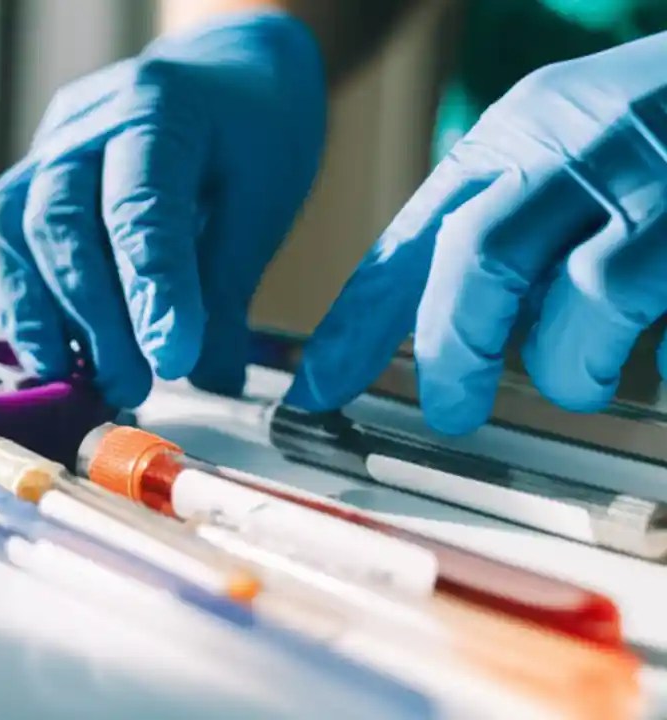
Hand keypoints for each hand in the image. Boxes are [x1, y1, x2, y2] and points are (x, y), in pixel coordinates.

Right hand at [0, 11, 324, 407]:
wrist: (218, 81)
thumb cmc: (242, 142)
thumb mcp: (259, 203)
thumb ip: (226, 288)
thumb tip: (207, 377)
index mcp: (160, 110)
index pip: (140, 203)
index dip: (152, 287)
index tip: (171, 357)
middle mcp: (84, 126)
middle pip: (57, 220)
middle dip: (89, 315)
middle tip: (128, 382)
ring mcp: (38, 154)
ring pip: (2, 228)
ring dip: (30, 313)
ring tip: (66, 373)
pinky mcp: (13, 185)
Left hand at [289, 33, 666, 432]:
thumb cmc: (658, 116)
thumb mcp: (562, 135)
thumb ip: (500, 209)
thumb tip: (436, 320)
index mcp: (524, 129)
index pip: (416, 233)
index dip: (358, 321)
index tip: (316, 386)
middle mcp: (587, 146)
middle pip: (480, 256)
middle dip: (453, 351)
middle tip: (450, 410)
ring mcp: (664, 183)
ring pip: (588, 298)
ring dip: (570, 366)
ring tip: (579, 379)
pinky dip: (666, 366)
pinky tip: (663, 366)